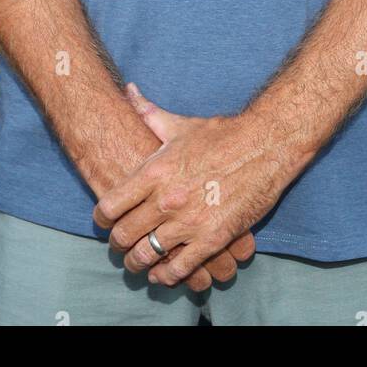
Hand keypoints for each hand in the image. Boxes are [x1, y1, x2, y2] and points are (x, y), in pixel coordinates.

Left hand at [94, 88, 307, 287]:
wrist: (264, 146)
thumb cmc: (221, 135)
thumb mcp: (180, 124)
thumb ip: (149, 113)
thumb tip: (128, 90)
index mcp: (154, 172)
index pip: (110, 206)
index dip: (102, 218)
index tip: (104, 221)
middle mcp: (166, 199)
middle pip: (124, 235)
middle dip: (117, 244)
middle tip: (119, 246)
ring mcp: (189, 222)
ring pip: (147, 255)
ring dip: (137, 263)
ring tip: (136, 263)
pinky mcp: (212, 239)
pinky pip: (180, 268)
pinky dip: (166, 276)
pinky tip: (162, 273)